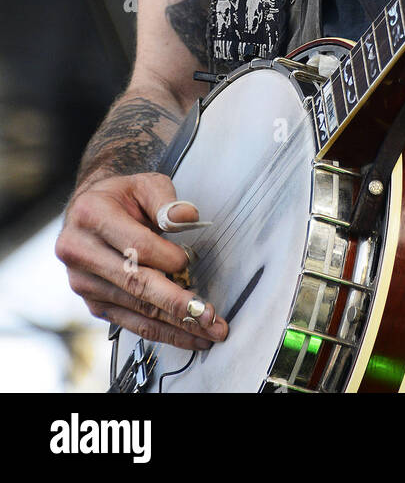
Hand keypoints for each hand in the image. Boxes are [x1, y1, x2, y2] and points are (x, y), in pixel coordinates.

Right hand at [55, 172, 228, 349]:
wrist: (89, 212)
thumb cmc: (121, 198)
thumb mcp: (144, 184)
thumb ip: (166, 200)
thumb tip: (186, 217)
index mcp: (91, 216)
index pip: (135, 246)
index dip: (166, 257)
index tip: (189, 260)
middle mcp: (81, 252)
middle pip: (135, 284)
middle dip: (177, 303)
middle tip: (208, 316)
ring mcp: (85, 283)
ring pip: (136, 309)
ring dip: (177, 324)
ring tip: (209, 330)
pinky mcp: (94, 304)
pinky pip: (132, 322)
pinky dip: (163, 331)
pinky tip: (188, 335)